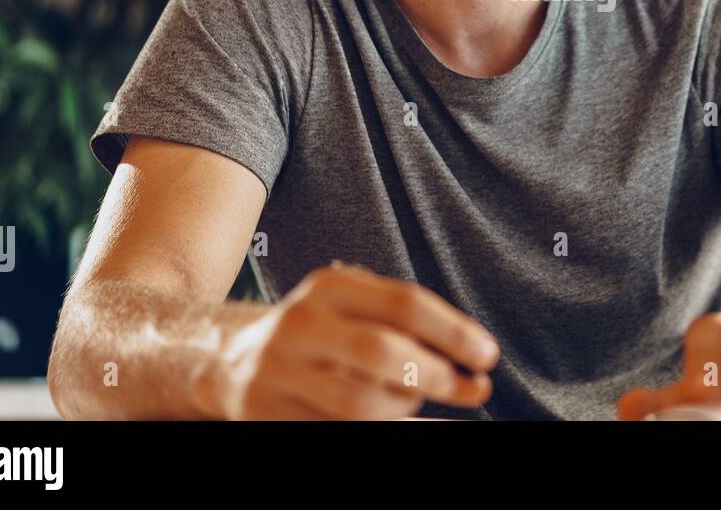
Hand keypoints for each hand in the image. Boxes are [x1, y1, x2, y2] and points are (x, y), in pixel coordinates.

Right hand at [207, 261, 499, 418]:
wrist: (232, 360)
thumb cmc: (322, 332)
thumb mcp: (355, 307)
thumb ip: (409, 324)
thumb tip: (477, 361)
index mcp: (330, 286)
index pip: (404, 303)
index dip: (454, 331)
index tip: (489, 355)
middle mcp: (300, 324)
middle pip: (381, 351)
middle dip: (436, 374)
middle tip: (472, 387)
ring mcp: (278, 372)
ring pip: (360, 403)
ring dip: (404, 409)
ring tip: (414, 401)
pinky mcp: (267, 415)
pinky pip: (337, 432)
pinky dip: (386, 434)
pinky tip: (415, 429)